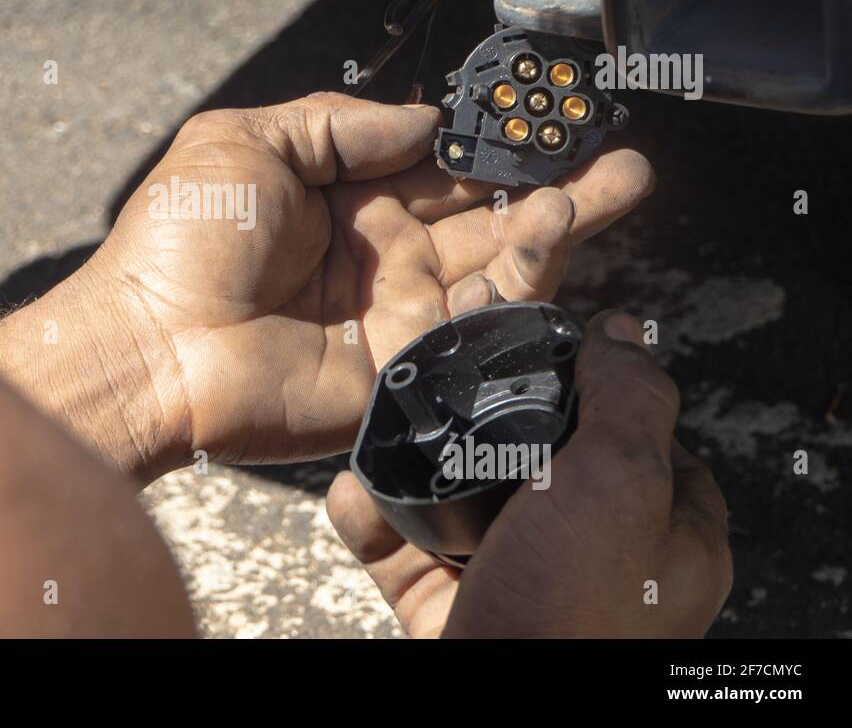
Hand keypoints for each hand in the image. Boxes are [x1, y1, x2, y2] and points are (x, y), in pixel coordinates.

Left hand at [0, 93, 653, 483]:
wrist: (153, 344)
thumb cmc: (181, 239)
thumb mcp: (248, 141)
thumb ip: (337, 122)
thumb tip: (422, 116)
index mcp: (344, 199)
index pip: (440, 167)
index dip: (495, 145)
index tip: (549, 118)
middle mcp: (381, 256)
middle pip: (485, 219)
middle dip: (554, 188)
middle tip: (619, 160)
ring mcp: (396, 314)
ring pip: (494, 270)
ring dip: (556, 230)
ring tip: (612, 187)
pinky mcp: (404, 370)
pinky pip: (475, 331)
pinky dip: (519, 293)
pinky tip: (557, 244)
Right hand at [327, 310, 732, 637]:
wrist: (496, 723)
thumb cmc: (571, 620)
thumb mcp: (620, 484)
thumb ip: (630, 398)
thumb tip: (622, 331)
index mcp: (664, 533)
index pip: (638, 433)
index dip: (592, 382)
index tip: (539, 348)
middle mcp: (596, 558)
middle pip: (538, 456)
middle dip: (481, 413)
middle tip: (441, 372)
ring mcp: (523, 583)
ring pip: (464, 498)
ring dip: (414, 461)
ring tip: (384, 422)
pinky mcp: (457, 610)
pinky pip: (410, 550)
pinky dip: (376, 520)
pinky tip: (355, 494)